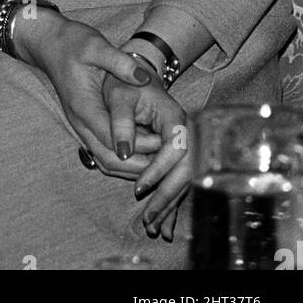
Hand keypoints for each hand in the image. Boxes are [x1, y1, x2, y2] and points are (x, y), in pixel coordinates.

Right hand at [17, 11, 161, 177]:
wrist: (49, 44)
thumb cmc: (72, 43)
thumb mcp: (96, 45)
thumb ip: (119, 62)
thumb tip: (144, 77)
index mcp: (84, 106)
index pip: (111, 139)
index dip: (137, 146)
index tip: (163, 145)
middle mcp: (80, 122)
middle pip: (109, 159)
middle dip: (138, 166)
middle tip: (167, 161)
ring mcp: (81, 127)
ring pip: (105, 161)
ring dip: (131, 167)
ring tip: (161, 162)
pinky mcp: (85, 126)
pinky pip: (103, 153)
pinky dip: (123, 160)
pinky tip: (145, 153)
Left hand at [102, 69, 190, 241]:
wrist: (136, 75)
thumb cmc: (125, 83)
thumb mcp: (118, 95)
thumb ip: (120, 121)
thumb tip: (122, 152)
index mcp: (174, 117)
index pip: (175, 148)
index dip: (159, 169)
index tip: (139, 187)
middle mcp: (185, 134)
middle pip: (184, 170)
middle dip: (167, 196)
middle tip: (149, 218)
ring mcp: (183, 147)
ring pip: (181, 181)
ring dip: (168, 205)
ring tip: (152, 227)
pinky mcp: (175, 156)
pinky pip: (175, 182)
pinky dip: (169, 202)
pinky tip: (163, 226)